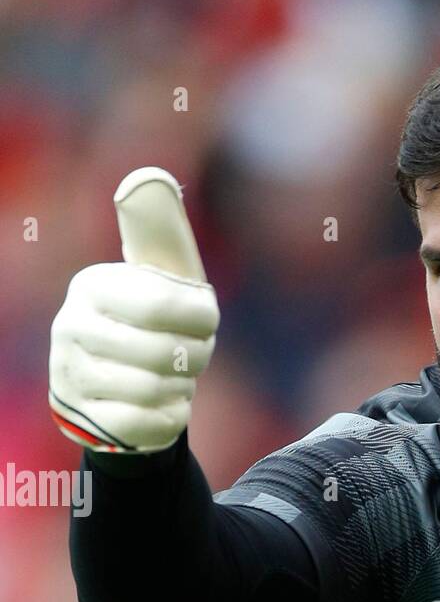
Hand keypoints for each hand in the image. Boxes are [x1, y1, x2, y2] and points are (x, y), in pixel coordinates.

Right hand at [49, 166, 219, 453]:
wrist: (131, 385)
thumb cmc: (158, 320)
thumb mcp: (165, 272)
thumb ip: (161, 228)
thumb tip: (147, 177)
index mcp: (92, 284)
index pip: (160, 304)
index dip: (201, 319)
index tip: (207, 320)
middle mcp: (70, 328)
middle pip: (162, 353)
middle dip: (195, 357)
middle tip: (195, 355)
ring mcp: (72, 376)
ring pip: (154, 390)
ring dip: (182, 387)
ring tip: (177, 377)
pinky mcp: (85, 420)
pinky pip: (147, 424)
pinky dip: (171, 418)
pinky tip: (165, 404)